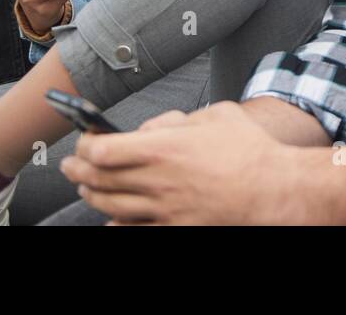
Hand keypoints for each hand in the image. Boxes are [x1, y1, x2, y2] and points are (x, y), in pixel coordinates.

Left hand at [60, 101, 306, 224]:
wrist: (274, 190)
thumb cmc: (250, 151)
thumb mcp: (216, 115)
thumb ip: (176, 119)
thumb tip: (150, 129)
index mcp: (165, 148)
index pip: (104, 149)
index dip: (87, 144)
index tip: (85, 139)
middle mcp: (158, 181)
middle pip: (99, 180)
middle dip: (78, 170)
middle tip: (71, 165)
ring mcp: (164, 209)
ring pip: (110, 207)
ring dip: (92, 195)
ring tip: (86, 187)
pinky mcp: (174, 228)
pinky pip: (133, 230)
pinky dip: (115, 226)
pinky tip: (109, 221)